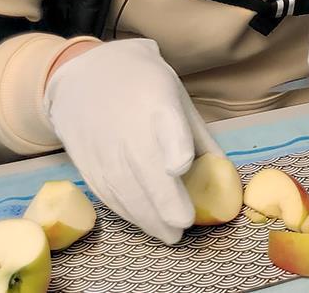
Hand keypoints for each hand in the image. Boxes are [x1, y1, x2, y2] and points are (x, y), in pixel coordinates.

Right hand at [42, 38, 219, 244]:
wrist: (86, 74)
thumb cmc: (143, 87)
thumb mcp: (176, 97)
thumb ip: (197, 136)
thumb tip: (222, 176)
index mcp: (156, 99)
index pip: (165, 123)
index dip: (172, 145)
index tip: (179, 167)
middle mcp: (127, 124)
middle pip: (143, 166)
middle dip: (163, 200)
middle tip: (181, 227)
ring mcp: (103, 144)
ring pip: (123, 187)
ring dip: (146, 216)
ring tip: (169, 235)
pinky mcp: (86, 161)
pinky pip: (107, 192)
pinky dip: (126, 212)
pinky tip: (144, 222)